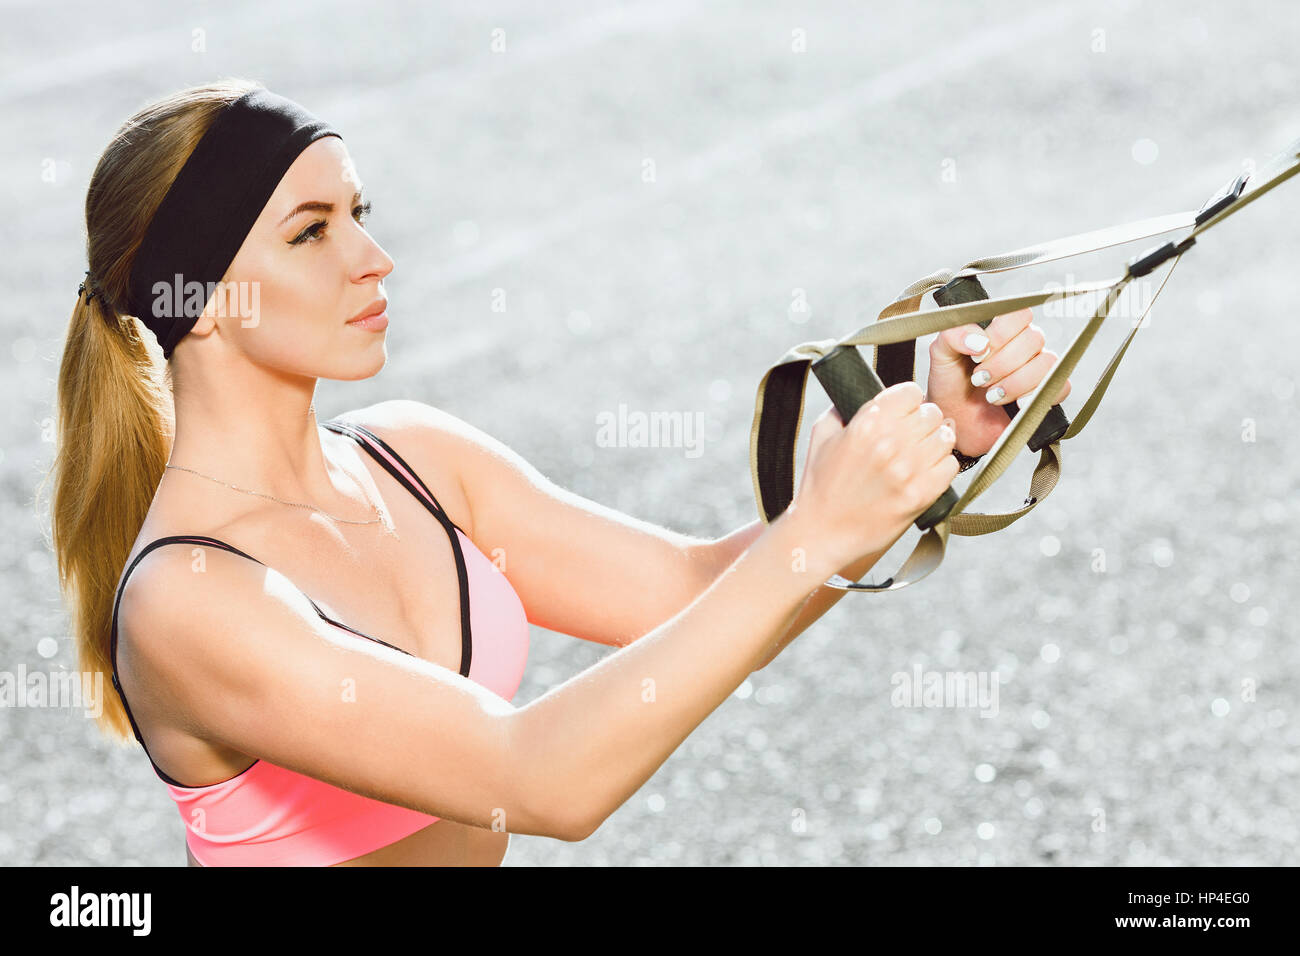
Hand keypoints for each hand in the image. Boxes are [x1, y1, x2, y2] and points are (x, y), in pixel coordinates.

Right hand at [790, 382, 958, 570]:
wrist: (822, 533)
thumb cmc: (820, 486)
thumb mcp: (822, 436)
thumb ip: (843, 408)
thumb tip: (867, 395)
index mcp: (867, 423)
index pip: (911, 391)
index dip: (908, 401)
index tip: (903, 412)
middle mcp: (891, 442)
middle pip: (932, 412)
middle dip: (923, 421)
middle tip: (911, 436)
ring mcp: (909, 469)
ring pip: (945, 436)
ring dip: (935, 443)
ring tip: (920, 454)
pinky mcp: (922, 494)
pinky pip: (951, 465)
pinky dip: (941, 467)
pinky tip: (925, 473)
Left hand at [924, 307, 1071, 456]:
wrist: (955, 421)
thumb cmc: (950, 384)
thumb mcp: (941, 354)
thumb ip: (953, 335)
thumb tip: (980, 340)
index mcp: (1003, 330)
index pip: (1020, 314)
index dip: (1002, 333)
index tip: (979, 353)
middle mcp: (1024, 345)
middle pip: (1034, 339)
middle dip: (1002, 363)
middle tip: (979, 380)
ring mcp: (1038, 369)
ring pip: (1047, 362)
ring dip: (1016, 382)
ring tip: (991, 396)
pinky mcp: (1046, 394)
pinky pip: (1061, 386)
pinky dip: (1036, 396)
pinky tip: (1015, 404)